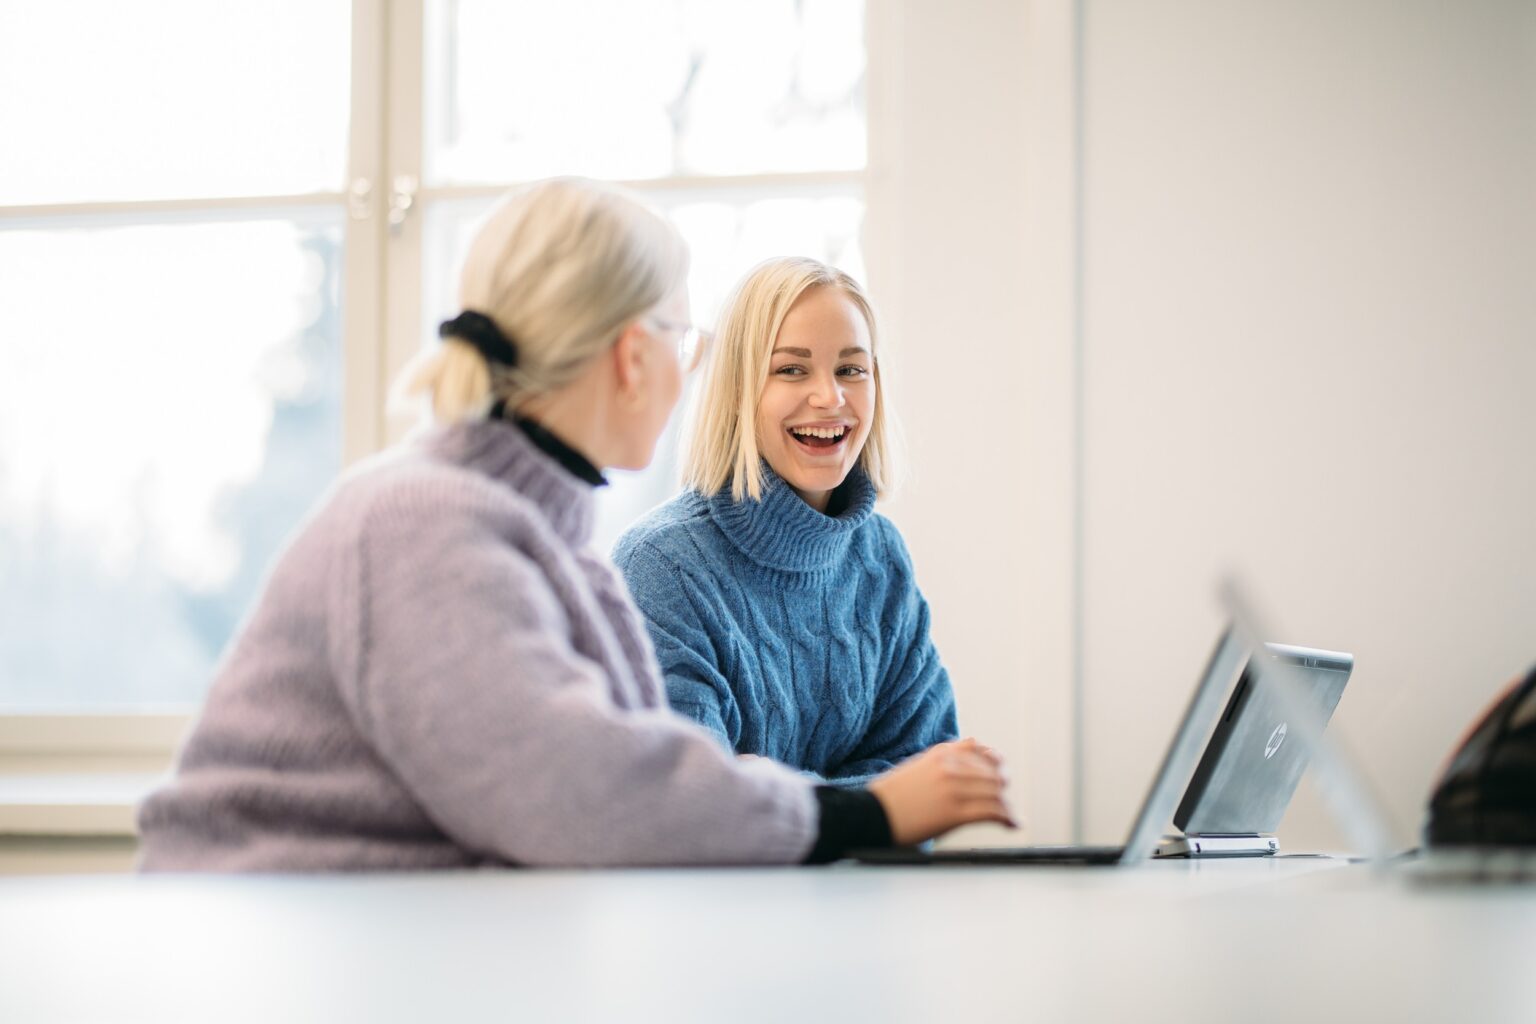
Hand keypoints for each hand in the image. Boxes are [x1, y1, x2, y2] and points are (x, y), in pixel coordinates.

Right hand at [866, 738, 1015, 845]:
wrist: (870, 815)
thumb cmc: (889, 798)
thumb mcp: (915, 768)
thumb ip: (940, 764)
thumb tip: (963, 767)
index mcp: (939, 753)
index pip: (979, 750)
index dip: (994, 763)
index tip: (1000, 772)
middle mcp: (949, 766)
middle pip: (992, 771)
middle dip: (1002, 786)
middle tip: (1006, 799)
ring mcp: (953, 787)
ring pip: (996, 791)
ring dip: (1007, 805)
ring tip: (1011, 816)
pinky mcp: (955, 811)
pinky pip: (993, 810)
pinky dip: (1008, 817)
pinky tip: (1013, 824)